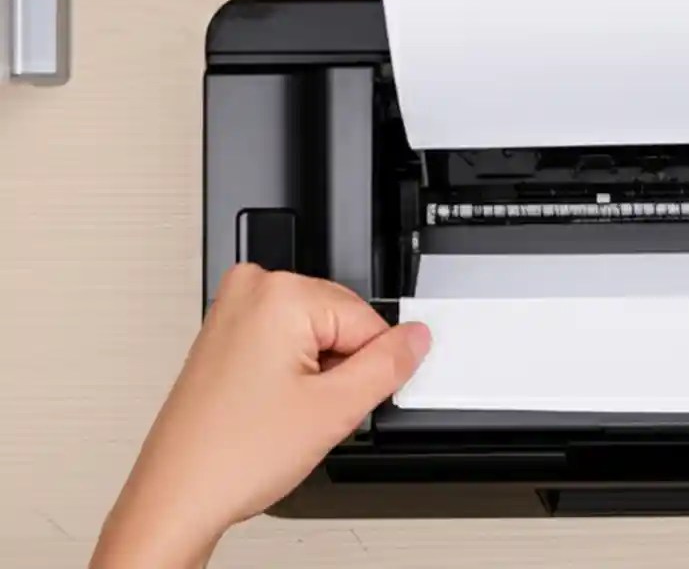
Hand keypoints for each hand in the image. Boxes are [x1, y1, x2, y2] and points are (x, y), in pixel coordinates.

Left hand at [91, 265, 430, 567]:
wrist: (177, 495)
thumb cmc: (231, 456)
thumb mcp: (335, 409)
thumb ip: (390, 365)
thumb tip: (416, 338)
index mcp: (279, 292)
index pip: (369, 320)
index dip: (370, 368)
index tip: (346, 400)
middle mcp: (251, 288)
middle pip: (342, 322)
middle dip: (342, 369)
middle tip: (312, 412)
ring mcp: (233, 310)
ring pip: (317, 335)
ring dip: (318, 375)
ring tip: (286, 413)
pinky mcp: (225, 333)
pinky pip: (287, 342)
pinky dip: (294, 374)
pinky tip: (274, 407)